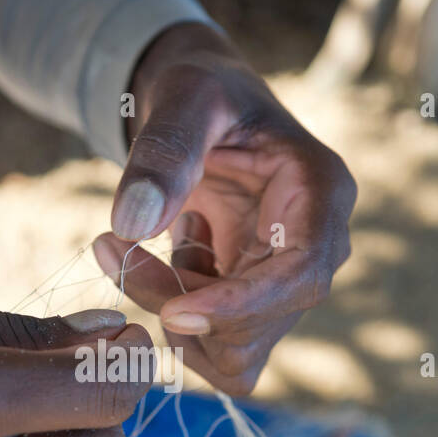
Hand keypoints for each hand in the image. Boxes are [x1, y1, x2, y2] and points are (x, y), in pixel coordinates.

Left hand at [97, 23, 356, 394]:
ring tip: (146, 243)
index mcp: (322, 191)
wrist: (202, 108)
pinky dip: (177, 319)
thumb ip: (162, 153)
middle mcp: (318, 245)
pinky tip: (170, 257)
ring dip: (174, 311)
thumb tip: (134, 225)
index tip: (173, 312)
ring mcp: (288, 279)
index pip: (301, 276)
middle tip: (115, 248)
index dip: (240, 306)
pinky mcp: (257, 301)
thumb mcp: (183, 98)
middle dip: (182, 302)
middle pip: (262, 321)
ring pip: (236, 347)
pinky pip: (218, 345)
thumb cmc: (202, 90)